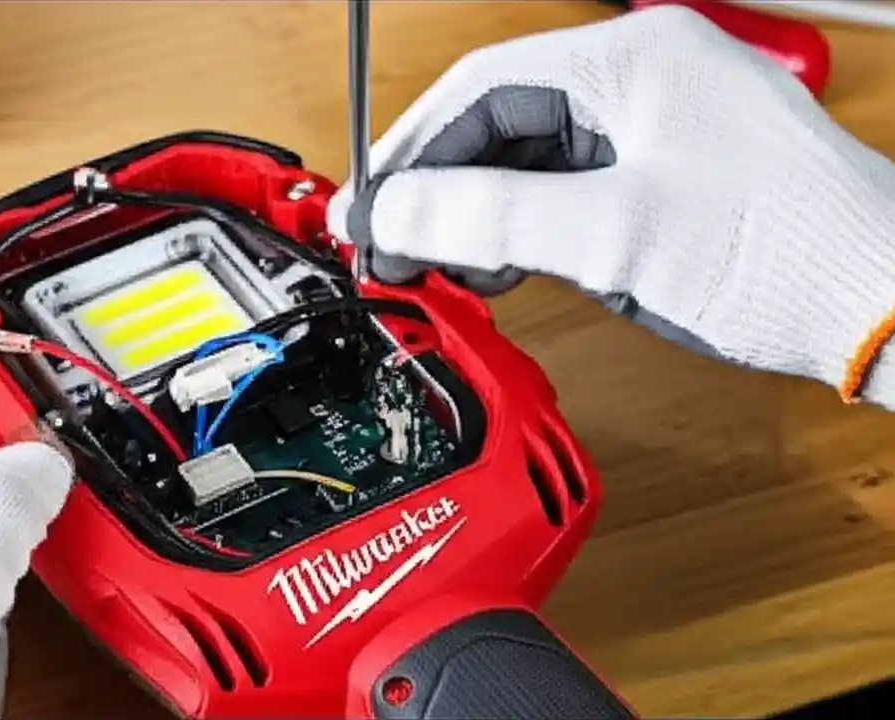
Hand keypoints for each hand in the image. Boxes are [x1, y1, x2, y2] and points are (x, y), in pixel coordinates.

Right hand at [328, 6, 894, 407]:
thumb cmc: (783, 253)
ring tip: (444, 264)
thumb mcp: (612, 236)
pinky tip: (503, 264)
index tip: (366, 204)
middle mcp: (642, 79)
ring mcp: (658, 126)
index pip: (480, 88)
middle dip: (441, 187)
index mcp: (630, 60)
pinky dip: (527, 228)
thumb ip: (488, 217)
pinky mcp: (669, 174)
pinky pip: (571, 189)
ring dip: (480, 213)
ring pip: (532, 159)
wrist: (885, 304)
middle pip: (501, 122)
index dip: (410, 149)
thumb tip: (393, 209)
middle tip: (391, 245)